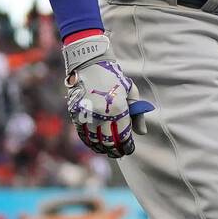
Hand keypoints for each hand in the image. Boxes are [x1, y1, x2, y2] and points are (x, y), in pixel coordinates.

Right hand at [63, 34, 154, 157]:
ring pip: (95, 140)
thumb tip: (142, 133)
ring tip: (107, 151)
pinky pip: (82, 134)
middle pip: (109, 142)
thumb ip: (137, 113)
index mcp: (118, 108)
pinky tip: (94, 144)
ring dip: (102, 148)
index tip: (129, 149)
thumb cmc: (114, 78)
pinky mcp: (76, 114)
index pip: (124, 136)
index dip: (127, 146)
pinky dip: (89, 142)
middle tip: (119, 154)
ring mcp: (88, 115)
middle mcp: (102, 114)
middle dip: (115, 150)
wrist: (89, 64)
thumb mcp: (130, 91)